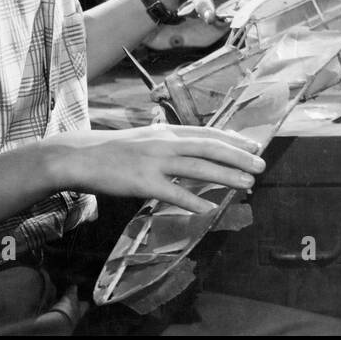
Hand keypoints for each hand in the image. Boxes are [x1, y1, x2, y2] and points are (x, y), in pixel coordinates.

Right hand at [43, 125, 266, 213]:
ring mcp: (154, 162)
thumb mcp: (146, 135)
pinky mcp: (142, 182)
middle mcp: (165, 142)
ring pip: (198, 168)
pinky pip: (172, 193)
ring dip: (226, 176)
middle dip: (239, 157)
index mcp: (167, 131)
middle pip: (210, 147)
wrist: (79, 156)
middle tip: (261, 165)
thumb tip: (193, 144)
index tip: (254, 146)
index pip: (208, 133)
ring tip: (247, 184)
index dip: (233, 140)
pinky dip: (192, 200)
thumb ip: (170, 139)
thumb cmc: (114, 149)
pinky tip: (207, 208)